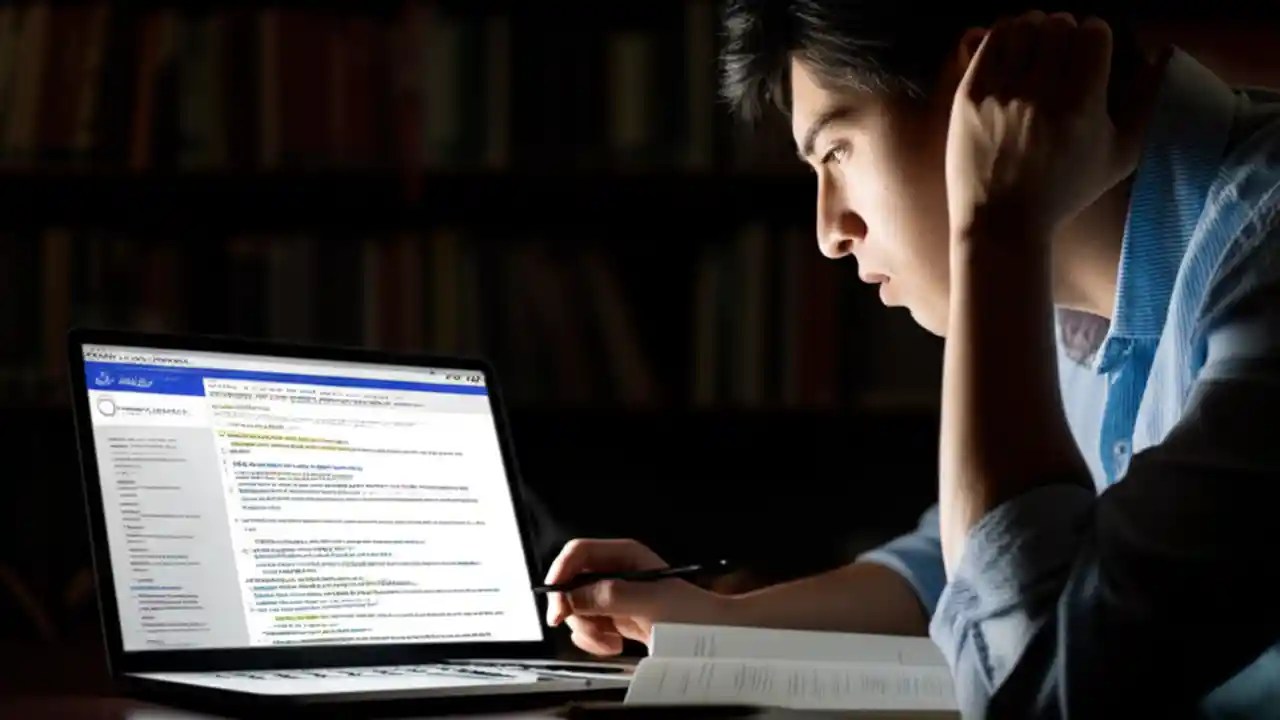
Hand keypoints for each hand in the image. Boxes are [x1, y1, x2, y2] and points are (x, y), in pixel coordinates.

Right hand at [542, 539, 729, 655]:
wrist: (714, 640)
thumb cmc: (693, 615)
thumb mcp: (649, 603)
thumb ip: (609, 596)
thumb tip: (572, 597)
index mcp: (624, 556)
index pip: (578, 553)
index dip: (561, 574)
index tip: (557, 604)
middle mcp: (615, 573)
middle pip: (571, 584)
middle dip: (575, 611)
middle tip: (588, 629)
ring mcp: (613, 597)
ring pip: (576, 610)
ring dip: (587, 631)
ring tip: (611, 642)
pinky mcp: (614, 619)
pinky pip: (588, 628)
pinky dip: (594, 641)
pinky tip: (614, 645)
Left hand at [945, 12, 1141, 240]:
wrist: (1001, 220)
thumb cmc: (1065, 190)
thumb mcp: (1121, 155)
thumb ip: (1146, 102)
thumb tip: (1163, 52)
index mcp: (1081, 105)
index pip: (1093, 33)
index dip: (1095, 36)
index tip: (1091, 51)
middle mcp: (1039, 94)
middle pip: (1057, 24)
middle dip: (1065, 31)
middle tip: (1062, 52)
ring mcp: (1000, 93)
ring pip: (1022, 26)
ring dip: (1033, 30)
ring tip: (1036, 49)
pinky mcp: (969, 95)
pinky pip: (989, 42)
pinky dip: (1003, 38)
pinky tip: (1012, 53)